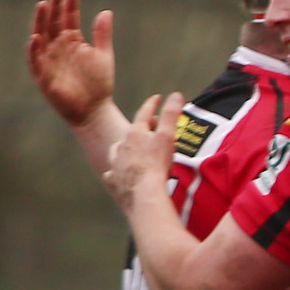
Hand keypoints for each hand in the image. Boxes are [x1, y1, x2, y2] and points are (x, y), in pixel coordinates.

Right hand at [27, 0, 115, 125]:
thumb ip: (102, 34)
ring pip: (42, 36)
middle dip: (55, 5)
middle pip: (54, 21)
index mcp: (72, 40)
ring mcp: (49, 59)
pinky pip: (36, 61)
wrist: (94, 110)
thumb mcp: (103, 56)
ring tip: (43, 5)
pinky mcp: (44, 75)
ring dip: (41, 21)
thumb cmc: (98, 84)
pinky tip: (36, 37)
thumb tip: (106, 11)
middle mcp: (58, 46)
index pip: (70, 15)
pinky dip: (34, 50)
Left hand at [102, 94, 183, 210]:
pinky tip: (123, 175)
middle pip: (132, 133)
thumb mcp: (168, 137)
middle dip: (142, 130)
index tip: (157, 98)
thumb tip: (176, 94)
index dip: (152, 104)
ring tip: (135, 154)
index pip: (144, 113)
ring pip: (119, 152)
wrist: (143, 194)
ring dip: (127, 150)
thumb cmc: (156, 165)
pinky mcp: (113, 181)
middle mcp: (121, 145)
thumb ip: (171, 115)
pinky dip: (119, 172)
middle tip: (154, 132)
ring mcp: (115, 163)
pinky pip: (114, 173)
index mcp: (135, 133)